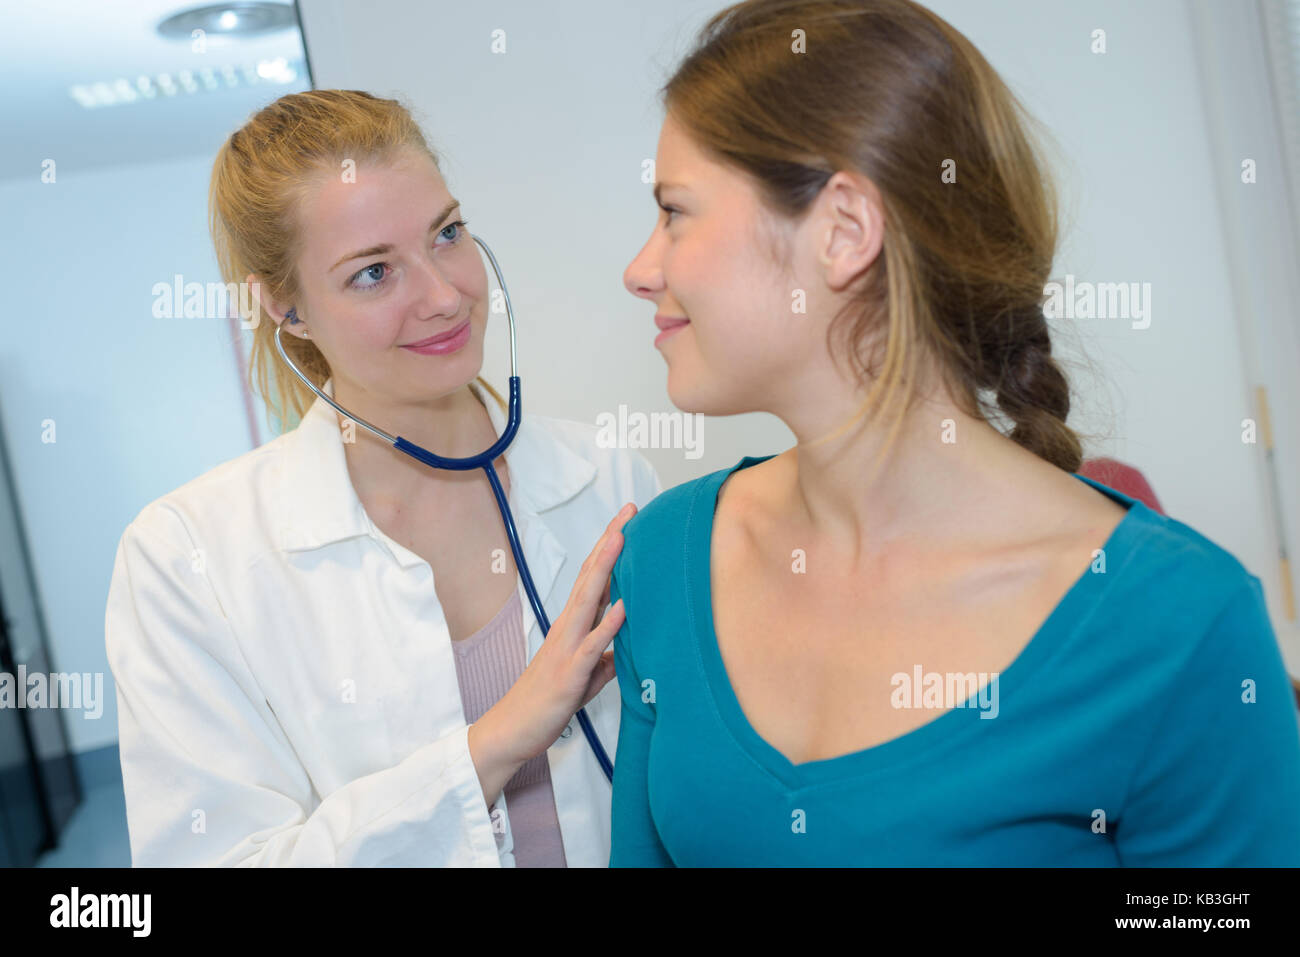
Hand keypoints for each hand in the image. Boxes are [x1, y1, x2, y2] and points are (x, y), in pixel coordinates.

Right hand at [468, 502, 635, 798]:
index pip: (595, 579)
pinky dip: (607, 625)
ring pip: (588, 600)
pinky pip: (590, 647)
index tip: (629, 520)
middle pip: (591, 576)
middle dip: (611, 543)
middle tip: (629, 510)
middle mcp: (568, 629)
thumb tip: (628, 650)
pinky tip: (623, 608)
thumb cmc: (546, 704)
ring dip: (606, 568)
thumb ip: (606, 659)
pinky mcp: (569, 674)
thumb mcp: (586, 678)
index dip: (612, 550)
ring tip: (623, 538)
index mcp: (572, 627)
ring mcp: (567, 648)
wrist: (512, 732)